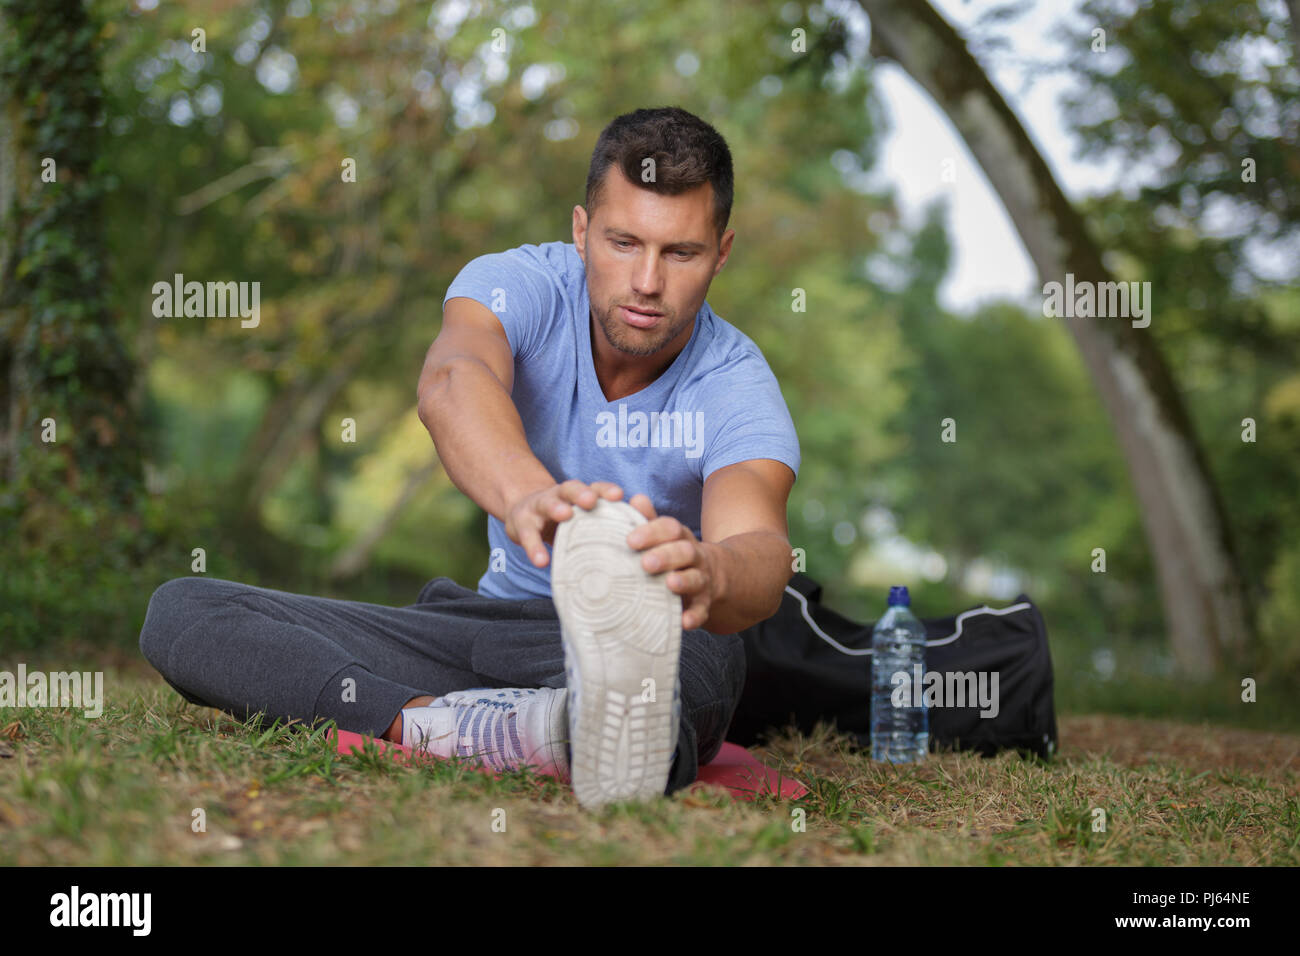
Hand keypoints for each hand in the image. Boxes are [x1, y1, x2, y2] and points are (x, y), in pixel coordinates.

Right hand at [504, 480, 625, 567]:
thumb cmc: (563, 523)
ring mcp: (539, 506)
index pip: (595, 488)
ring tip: (565, 515)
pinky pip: (528, 535)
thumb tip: (636, 552)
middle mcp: (559, 496)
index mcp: (579, 495)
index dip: (606, 490)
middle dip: (581, 493)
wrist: (521, 514)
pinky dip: (534, 548)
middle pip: (571, 488)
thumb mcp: (581, 521)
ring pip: (548, 502)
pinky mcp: (521, 524)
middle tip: (591, 500)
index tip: (618, 495)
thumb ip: (604, 530)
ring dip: (556, 507)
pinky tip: (541, 561)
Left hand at [624, 493, 715, 630]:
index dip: (652, 532)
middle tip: (645, 563)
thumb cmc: (674, 553)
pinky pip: (702, 610)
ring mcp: (701, 579)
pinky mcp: (703, 603)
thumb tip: (635, 499)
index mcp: (679, 537)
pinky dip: (694, 616)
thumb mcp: (664, 536)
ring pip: (695, 578)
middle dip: (666, 556)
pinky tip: (685, 622)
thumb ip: (649, 520)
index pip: (670, 529)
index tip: (630, 540)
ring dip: (683, 581)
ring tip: (670, 584)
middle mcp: (693, 556)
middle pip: (684, 551)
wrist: (713, 574)